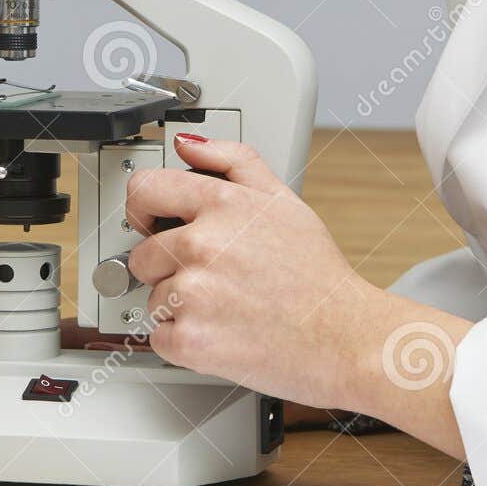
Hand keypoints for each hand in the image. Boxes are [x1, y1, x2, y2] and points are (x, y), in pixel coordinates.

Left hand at [124, 132, 384, 409]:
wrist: (344, 337)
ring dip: (179, 306)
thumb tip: (187, 145)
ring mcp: (193, 294)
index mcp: (221, 204)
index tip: (149, 223)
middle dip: (169, 267)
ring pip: (152, 297)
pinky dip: (183, 341)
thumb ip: (232, 160)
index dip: (142, 209)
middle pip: (142, 254)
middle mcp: (202, 244)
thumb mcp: (282, 199)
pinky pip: (158, 337)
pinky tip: (220, 331)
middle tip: (212, 277)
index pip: (144, 190)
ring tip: (225, 306)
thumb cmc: (317, 274)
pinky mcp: (190, 341)